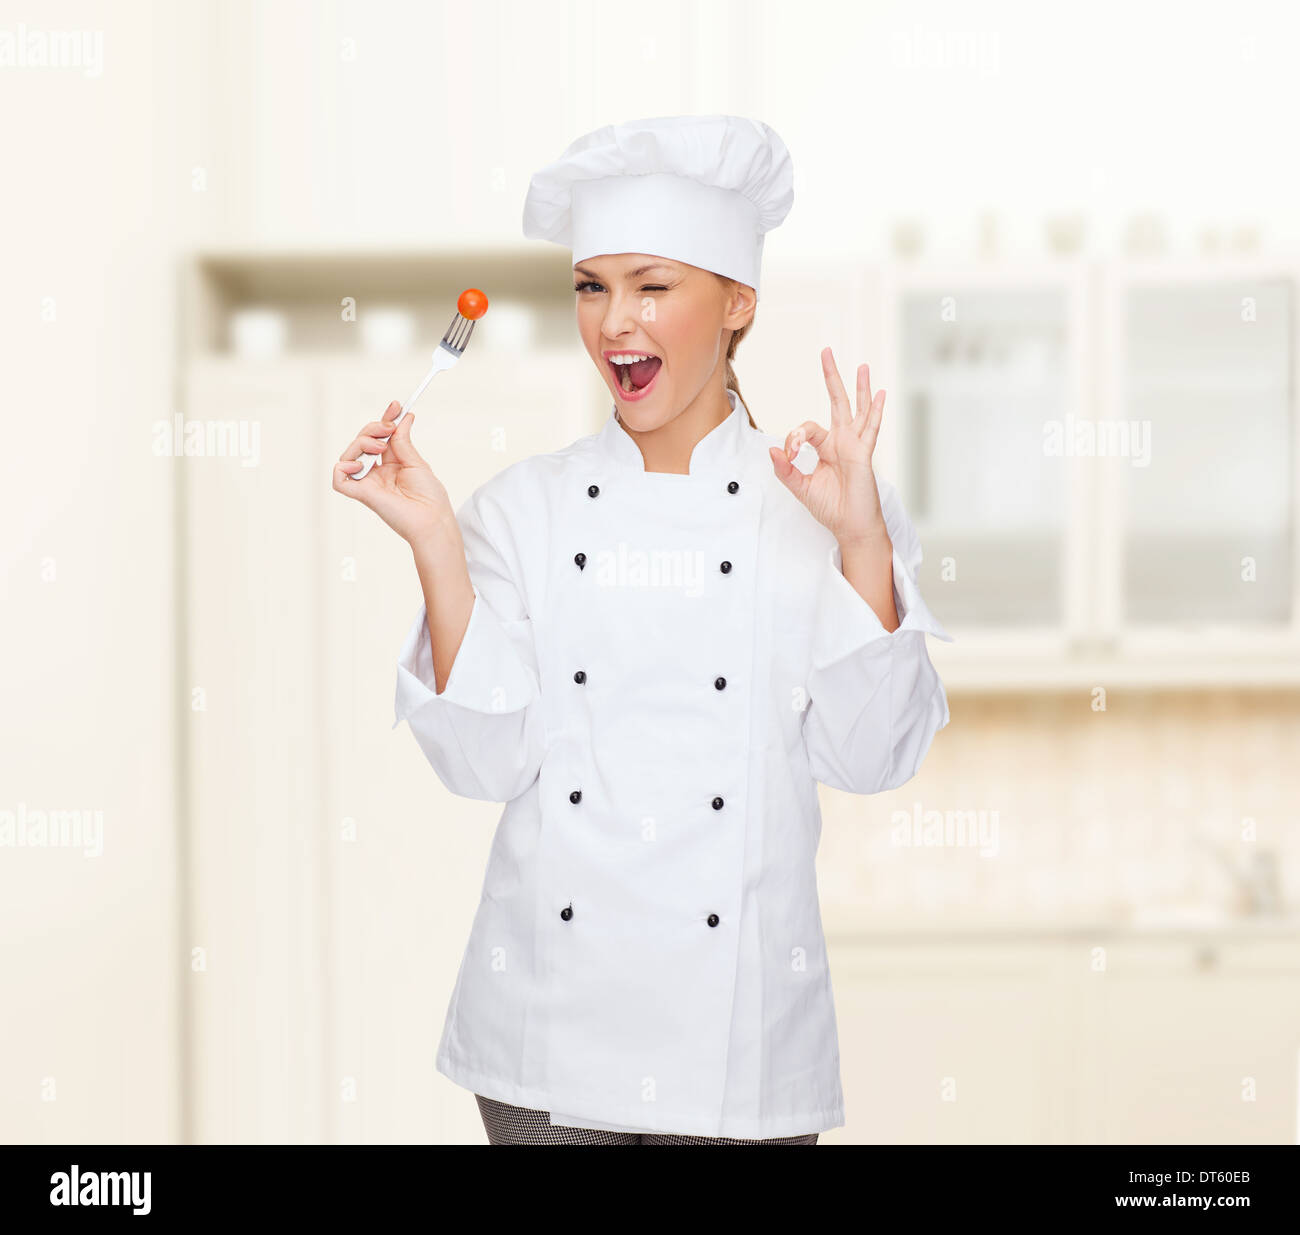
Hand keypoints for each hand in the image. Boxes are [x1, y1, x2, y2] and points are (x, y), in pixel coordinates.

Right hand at [332, 401, 456, 545]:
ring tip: (381, 447)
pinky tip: (361, 464)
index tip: (396, 406)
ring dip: (362, 442)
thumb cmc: (429, 496)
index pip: (380, 436)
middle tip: (389, 428)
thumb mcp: (416, 461)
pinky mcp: (361, 494)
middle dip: (373, 428)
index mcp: (390, 463)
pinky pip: (338, 478)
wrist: (432, 519)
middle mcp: (376, 471)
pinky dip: (343, 467)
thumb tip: (405, 417)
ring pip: (348, 454)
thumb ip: (404, 440)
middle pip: (362, 440)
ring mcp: (367, 482)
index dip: (384, 420)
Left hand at [769, 348, 889, 547]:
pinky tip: (879, 394)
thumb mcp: (800, 487)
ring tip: (862, 366)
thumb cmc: (830, 507)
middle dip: (831, 377)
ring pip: (857, 410)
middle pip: (837, 402)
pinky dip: (875, 411)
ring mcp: (855, 445)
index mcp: (826, 447)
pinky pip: (871, 429)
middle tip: (826, 352)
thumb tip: (771, 449)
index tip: (787, 453)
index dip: (793, 437)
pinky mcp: (864, 455)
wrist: (851, 527)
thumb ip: (785, 469)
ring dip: (859, 387)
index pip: (806, 428)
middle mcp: (842, 441)